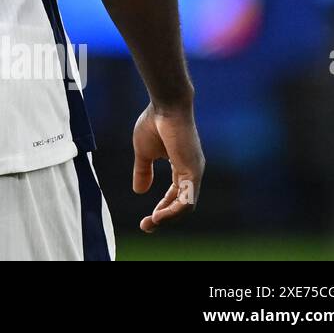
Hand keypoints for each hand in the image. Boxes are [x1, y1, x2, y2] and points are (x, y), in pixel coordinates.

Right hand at [131, 100, 204, 232]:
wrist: (165, 105)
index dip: (162, 208)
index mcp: (181, 167)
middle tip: (147, 227)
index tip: (147, 219)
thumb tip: (139, 191)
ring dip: (168, 217)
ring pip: (186, 205)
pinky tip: (160, 215)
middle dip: (164, 217)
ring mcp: (194, 172)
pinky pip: (187, 198)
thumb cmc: (154, 123)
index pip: (175, 195)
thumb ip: (143, 171)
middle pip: (181, 203)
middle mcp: (191, 172)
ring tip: (152, 223)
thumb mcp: (144, 152)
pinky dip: (174, 210)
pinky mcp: (193, 171)